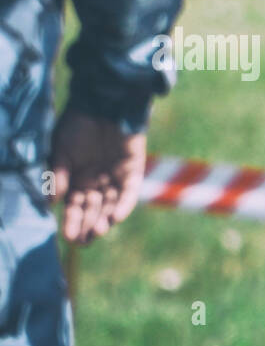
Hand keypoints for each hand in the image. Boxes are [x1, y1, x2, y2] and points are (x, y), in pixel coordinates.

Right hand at [49, 110, 147, 244]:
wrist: (102, 103)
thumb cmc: (77, 125)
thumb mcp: (60, 151)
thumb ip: (57, 176)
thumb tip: (50, 203)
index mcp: (77, 180)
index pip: (74, 207)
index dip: (72, 222)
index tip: (67, 237)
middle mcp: (97, 182)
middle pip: (93, 210)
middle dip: (88, 226)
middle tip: (83, 242)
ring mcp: (115, 177)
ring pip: (110, 205)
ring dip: (105, 219)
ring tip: (98, 232)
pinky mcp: (133, 171)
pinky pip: (129, 192)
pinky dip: (124, 205)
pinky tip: (116, 217)